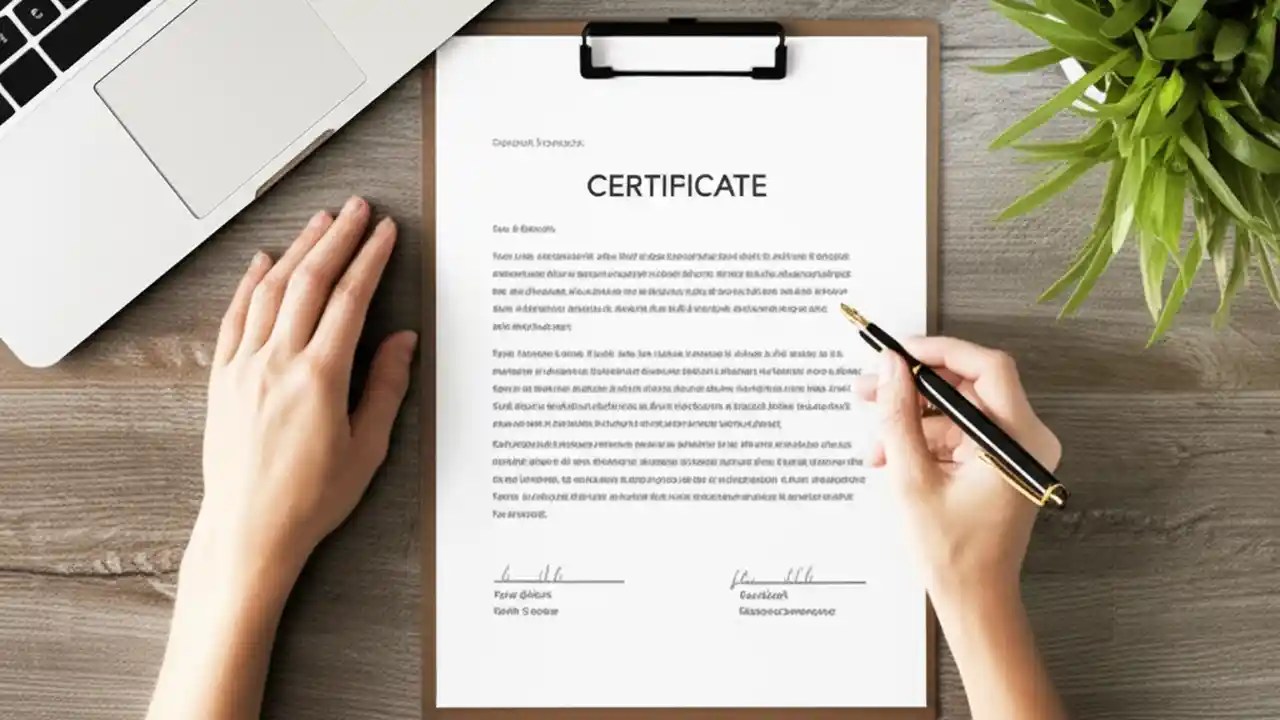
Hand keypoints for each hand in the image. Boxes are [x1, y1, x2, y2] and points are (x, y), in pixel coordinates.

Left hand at [194, 196, 416, 585]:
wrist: (249, 531)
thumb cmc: (311, 500)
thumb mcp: (367, 448)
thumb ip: (386, 387)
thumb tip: (402, 340)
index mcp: (320, 378)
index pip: (350, 300)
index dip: (371, 259)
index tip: (386, 232)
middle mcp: (278, 363)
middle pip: (311, 282)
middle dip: (338, 238)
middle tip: (358, 209)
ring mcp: (244, 368)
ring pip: (272, 291)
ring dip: (299, 250)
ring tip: (320, 222)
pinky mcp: (222, 380)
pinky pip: (235, 318)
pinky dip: (251, 284)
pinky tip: (265, 262)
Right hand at [854, 337, 1060, 607]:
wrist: (973, 598)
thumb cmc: (953, 552)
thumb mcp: (912, 479)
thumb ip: (899, 417)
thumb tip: (890, 368)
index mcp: (1016, 442)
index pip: (986, 368)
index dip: (940, 351)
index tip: (899, 352)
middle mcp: (1024, 440)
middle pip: (968, 386)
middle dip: (914, 385)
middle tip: (871, 385)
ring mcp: (1011, 451)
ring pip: (956, 410)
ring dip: (911, 418)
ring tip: (873, 435)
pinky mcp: (996, 462)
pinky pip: (957, 433)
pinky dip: (922, 440)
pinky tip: (889, 455)